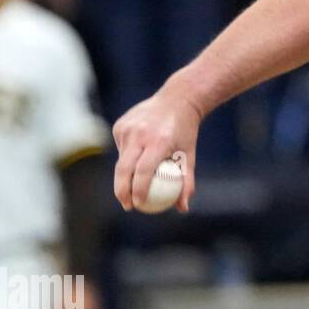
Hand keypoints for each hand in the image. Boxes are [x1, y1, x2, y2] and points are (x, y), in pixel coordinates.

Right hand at [112, 81, 201, 212]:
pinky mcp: (119, 125)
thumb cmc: (185, 132)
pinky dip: (127, 156)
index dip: (137, 191)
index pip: (142, 172)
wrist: (177, 100)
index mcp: (158, 141)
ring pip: (121, 160)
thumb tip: (182, 209)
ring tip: (135, 181)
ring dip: (126, 174)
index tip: (138, 205)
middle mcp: (140, 134)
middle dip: (121, 191)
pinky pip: (121, 148)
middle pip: (124, 169)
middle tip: (127, 205)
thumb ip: (186, 182)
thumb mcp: (189, 155)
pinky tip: (138, 154)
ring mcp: (127, 128)